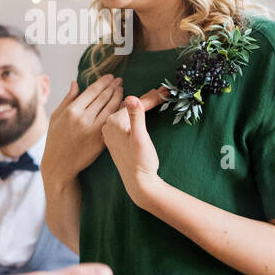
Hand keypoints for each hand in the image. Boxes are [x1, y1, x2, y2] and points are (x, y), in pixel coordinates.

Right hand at [40, 74, 125, 185]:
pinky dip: (119, 113)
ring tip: (122, 90)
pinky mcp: (101, 140)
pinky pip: (113, 122)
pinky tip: (123, 106)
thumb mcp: (56, 117)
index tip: (111, 77)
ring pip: (111, 109)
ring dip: (119, 97)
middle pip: (104, 98)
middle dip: (114, 87)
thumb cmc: (55, 140)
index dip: (104, 82)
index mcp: (72, 111)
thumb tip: (75, 82)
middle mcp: (83, 119)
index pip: (92, 91)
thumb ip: (67, 99)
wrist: (59, 164)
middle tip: (120, 80)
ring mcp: (93, 130)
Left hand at [100, 90, 165, 208]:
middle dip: (148, 99)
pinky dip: (134, 114)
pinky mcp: (114, 138)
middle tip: (164, 91)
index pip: (136, 104)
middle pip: (130, 106)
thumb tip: (132, 97)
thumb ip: (136, 116)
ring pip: (127, 112)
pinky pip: (124, 120)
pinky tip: (140, 111)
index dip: (153, 97)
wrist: (138, 182)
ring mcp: (110, 132)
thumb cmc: (142, 161)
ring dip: (141, 105)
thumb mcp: (141, 137)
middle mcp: (108, 125)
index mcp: (114, 121)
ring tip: (155, 97)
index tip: (166, 91)